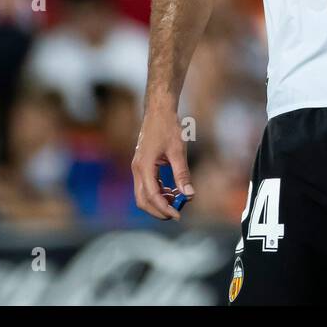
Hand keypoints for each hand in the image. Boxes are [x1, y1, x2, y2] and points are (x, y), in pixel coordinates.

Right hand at [131, 103, 193, 219]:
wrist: (159, 111)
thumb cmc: (168, 127)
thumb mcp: (178, 151)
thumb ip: (182, 174)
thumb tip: (189, 195)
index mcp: (144, 166)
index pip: (152, 196)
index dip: (164, 208)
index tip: (178, 215)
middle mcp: (137, 169)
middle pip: (142, 200)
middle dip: (158, 210)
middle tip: (176, 214)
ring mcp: (138, 168)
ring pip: (143, 194)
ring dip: (158, 201)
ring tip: (177, 200)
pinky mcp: (142, 165)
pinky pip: (147, 185)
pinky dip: (158, 192)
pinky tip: (172, 190)